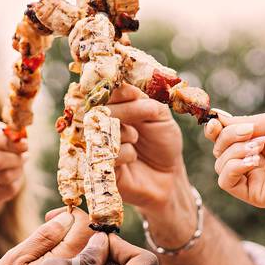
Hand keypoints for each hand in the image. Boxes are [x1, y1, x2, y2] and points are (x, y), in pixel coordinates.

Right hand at [0, 122, 27, 227]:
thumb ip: (6, 131)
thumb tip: (18, 134)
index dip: (10, 142)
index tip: (24, 143)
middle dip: (15, 157)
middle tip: (25, 155)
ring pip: (4, 176)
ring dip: (17, 169)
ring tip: (18, 164)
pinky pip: (7, 189)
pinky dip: (15, 181)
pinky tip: (13, 175)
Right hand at [104, 83, 188, 212]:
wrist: (167, 175)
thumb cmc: (161, 143)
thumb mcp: (159, 115)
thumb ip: (142, 101)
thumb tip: (124, 89)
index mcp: (113, 107)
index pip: (105, 92)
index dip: (118, 91)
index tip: (135, 95)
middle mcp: (100, 124)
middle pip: (101, 109)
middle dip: (126, 112)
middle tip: (144, 119)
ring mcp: (96, 146)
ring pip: (104, 130)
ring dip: (128, 133)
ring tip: (136, 140)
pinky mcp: (98, 168)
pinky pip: (109, 154)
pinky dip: (127, 153)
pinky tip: (133, 158)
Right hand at [206, 109, 264, 226]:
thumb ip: (247, 122)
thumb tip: (217, 119)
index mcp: (257, 141)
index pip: (225, 136)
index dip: (216, 128)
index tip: (215, 121)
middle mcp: (252, 159)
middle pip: (218, 148)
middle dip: (229, 136)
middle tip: (251, 132)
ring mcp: (252, 177)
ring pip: (220, 163)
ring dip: (235, 150)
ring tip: (260, 147)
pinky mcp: (253, 194)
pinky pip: (226, 181)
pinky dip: (233, 167)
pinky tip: (253, 161)